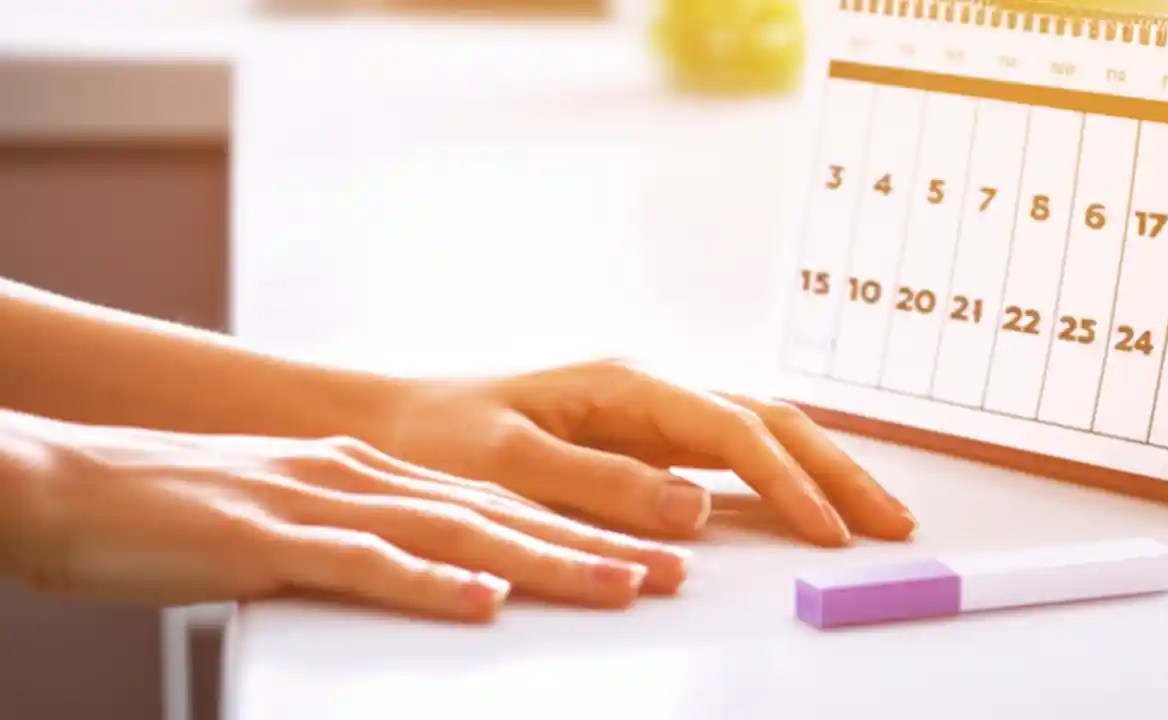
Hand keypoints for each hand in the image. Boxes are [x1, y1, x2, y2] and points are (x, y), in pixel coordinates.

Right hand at [0, 410, 689, 620]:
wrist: (75, 481)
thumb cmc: (185, 507)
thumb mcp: (295, 513)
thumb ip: (367, 534)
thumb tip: (441, 571)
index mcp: (373, 470)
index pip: (495, 502)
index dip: (579, 527)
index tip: (650, 552)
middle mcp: (362, 476)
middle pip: (496, 515)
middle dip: (591, 544)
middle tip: (672, 571)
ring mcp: (318, 503)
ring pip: (452, 533)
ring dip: (541, 561)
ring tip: (620, 584)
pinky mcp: (267, 539)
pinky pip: (360, 565)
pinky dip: (424, 582)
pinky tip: (477, 599)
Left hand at [377, 360, 915, 546]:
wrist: (397, 419)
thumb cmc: (440, 435)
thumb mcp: (509, 462)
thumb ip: (601, 485)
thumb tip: (697, 512)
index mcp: (625, 382)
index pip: (731, 428)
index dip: (787, 480)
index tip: (828, 531)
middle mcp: (648, 388)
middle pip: (767, 419)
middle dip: (834, 469)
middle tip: (892, 522)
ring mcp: (649, 410)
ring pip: (758, 430)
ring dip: (818, 468)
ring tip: (871, 512)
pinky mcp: (642, 436)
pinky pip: (728, 450)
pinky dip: (777, 475)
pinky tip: (805, 501)